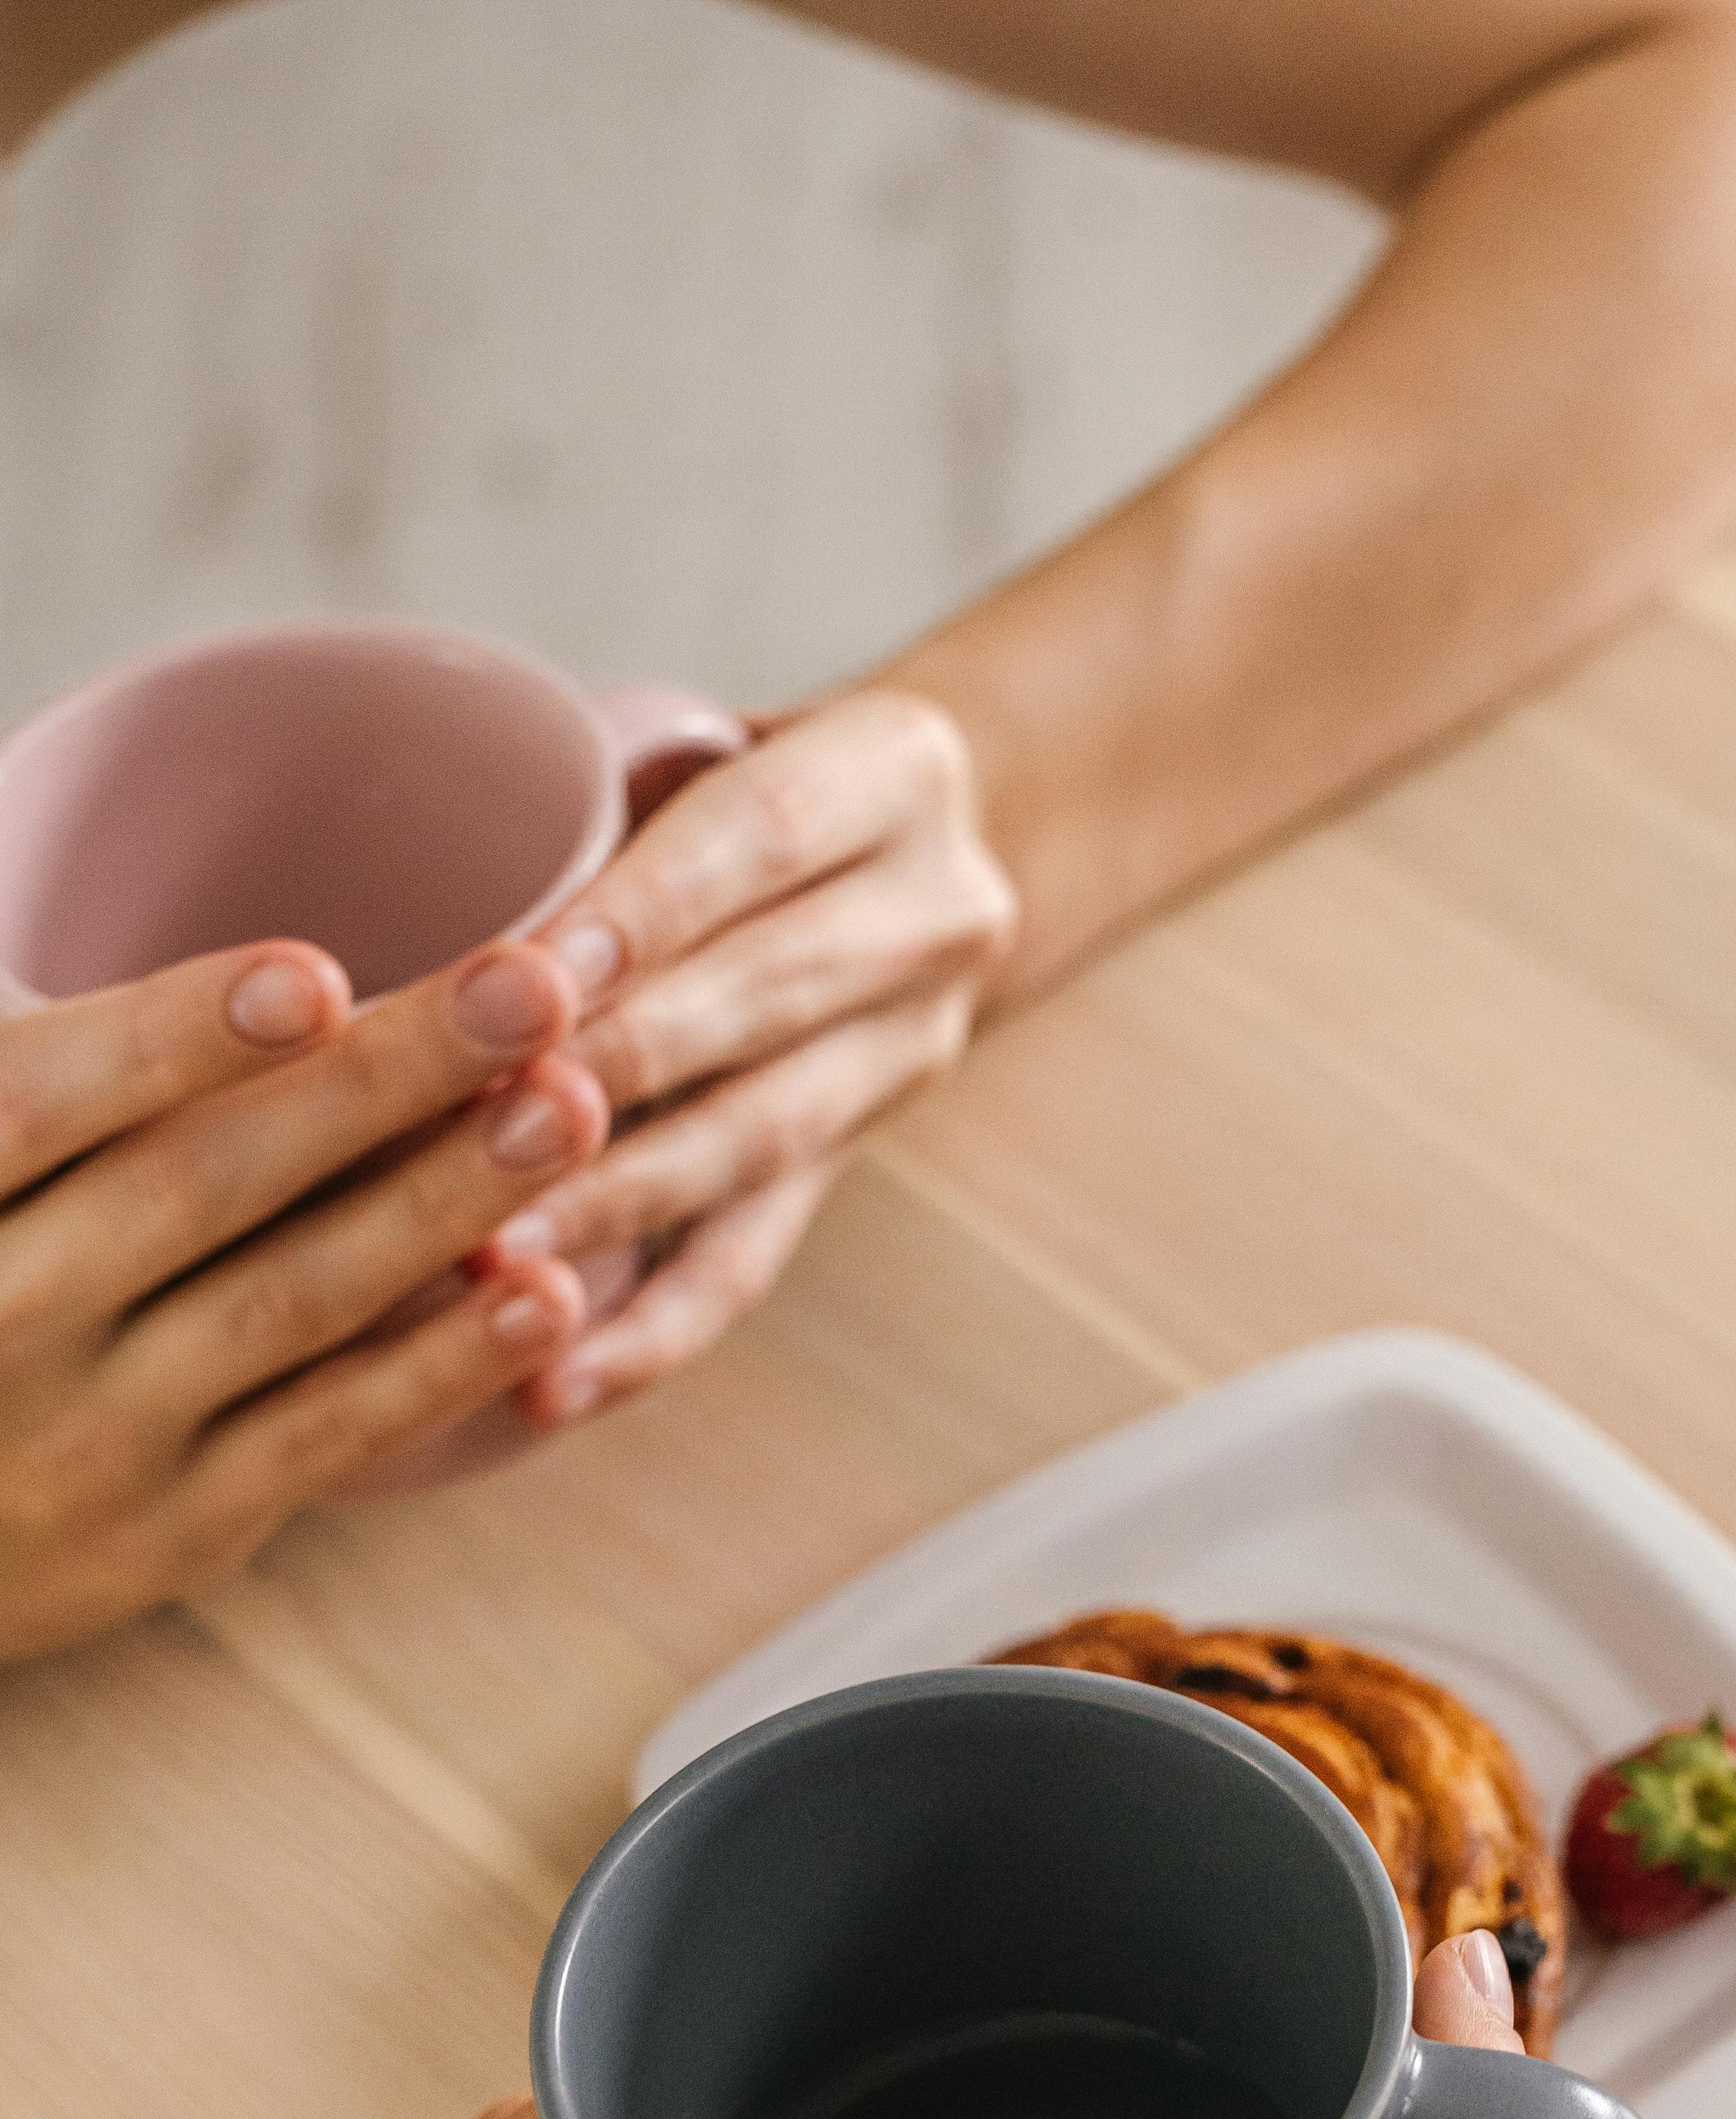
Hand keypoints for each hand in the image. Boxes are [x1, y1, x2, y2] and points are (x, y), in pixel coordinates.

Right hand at [0, 939, 605, 1661]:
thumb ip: (64, 1089)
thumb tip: (287, 980)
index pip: (40, 1101)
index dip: (174, 1039)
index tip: (316, 977)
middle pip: (203, 1182)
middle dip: (383, 1079)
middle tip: (533, 986)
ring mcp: (89, 1437)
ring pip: (289, 1302)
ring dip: (444, 1204)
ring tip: (571, 1110)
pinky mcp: (177, 1530)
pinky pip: (329, 1432)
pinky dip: (442, 1365)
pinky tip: (552, 1294)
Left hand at [482, 689, 1016, 1431]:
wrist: (916, 854)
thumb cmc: (736, 782)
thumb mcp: (709, 734)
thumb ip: (600, 796)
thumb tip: (416, 902)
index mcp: (897, 772)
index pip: (765, 835)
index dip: (649, 905)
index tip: (531, 963)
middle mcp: (935, 918)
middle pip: (768, 996)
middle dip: (619, 1065)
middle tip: (480, 1122)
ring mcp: (907, 1053)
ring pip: (759, 1138)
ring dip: (619, 1199)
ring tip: (496, 1257)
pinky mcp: (845, 1167)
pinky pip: (754, 1258)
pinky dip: (653, 1329)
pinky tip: (555, 1384)